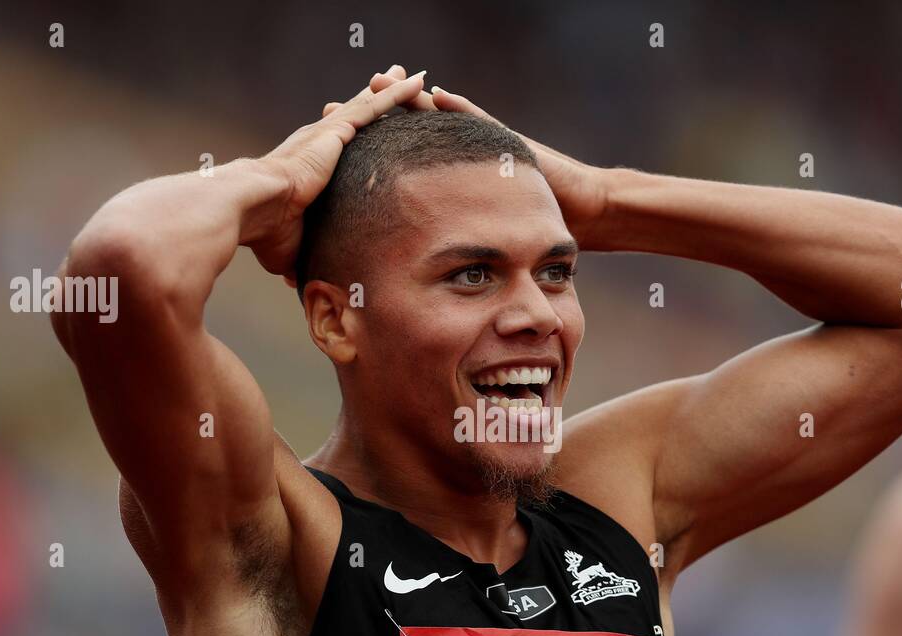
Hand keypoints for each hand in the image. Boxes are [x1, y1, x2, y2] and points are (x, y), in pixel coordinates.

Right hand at [247, 71, 427, 275]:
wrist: (252, 207)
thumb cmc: (265, 231)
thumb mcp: (291, 247)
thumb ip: (304, 256)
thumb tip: (304, 288)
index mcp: (306, 165)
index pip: (334, 146)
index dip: (349, 133)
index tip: (357, 126)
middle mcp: (317, 143)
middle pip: (355, 115)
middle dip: (375, 99)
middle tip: (394, 82)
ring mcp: (327, 134)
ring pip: (369, 105)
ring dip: (392, 90)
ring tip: (414, 74)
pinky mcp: (336, 132)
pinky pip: (375, 108)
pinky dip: (396, 94)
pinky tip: (416, 81)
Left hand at [323, 65, 610, 245]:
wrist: (580, 212)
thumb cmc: (528, 237)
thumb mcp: (471, 250)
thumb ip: (437, 259)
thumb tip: (395, 286)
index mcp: (440, 182)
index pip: (389, 161)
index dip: (358, 153)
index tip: (321, 146)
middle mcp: (455, 157)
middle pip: (402, 131)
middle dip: (368, 116)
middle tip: (331, 106)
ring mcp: (479, 143)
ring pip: (434, 116)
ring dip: (404, 99)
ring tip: (375, 83)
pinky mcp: (504, 138)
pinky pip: (475, 118)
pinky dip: (456, 107)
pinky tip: (434, 93)